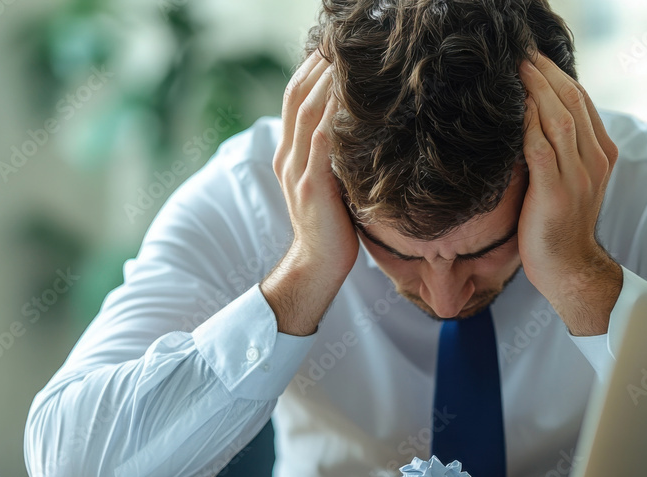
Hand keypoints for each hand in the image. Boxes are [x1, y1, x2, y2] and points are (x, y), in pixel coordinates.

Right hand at [262, 50, 357, 334]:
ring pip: (306, 111)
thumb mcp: (330, 182)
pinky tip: (351, 97)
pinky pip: (321, 140)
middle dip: (318, 65)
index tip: (332, 49)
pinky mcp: (310, 186)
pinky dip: (334, 113)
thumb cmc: (333, 225)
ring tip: (346, 57)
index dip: (310, 69)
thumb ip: (333, 156)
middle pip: (297, 95)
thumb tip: (358, 129)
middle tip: (341, 42)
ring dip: (327, 80)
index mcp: (289, 155)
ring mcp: (297, 171)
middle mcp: (288, 157)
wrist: (318, 265)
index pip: (294, 98)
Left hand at [517, 51, 622, 335]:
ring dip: (536, 90)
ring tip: (516, 70)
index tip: (534, 58)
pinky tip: (515, 109)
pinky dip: (528, 126)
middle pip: (572, 102)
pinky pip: (542, 150)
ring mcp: (578, 177)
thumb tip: (534, 118)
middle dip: (546, 74)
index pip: (582, 101)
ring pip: (559, 119)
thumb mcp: (571, 181)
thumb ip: (562, 151)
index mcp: (601, 154)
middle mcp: (594, 161)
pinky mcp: (556, 194)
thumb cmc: (561, 225)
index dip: (558, 75)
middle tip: (521, 54)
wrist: (570, 269)